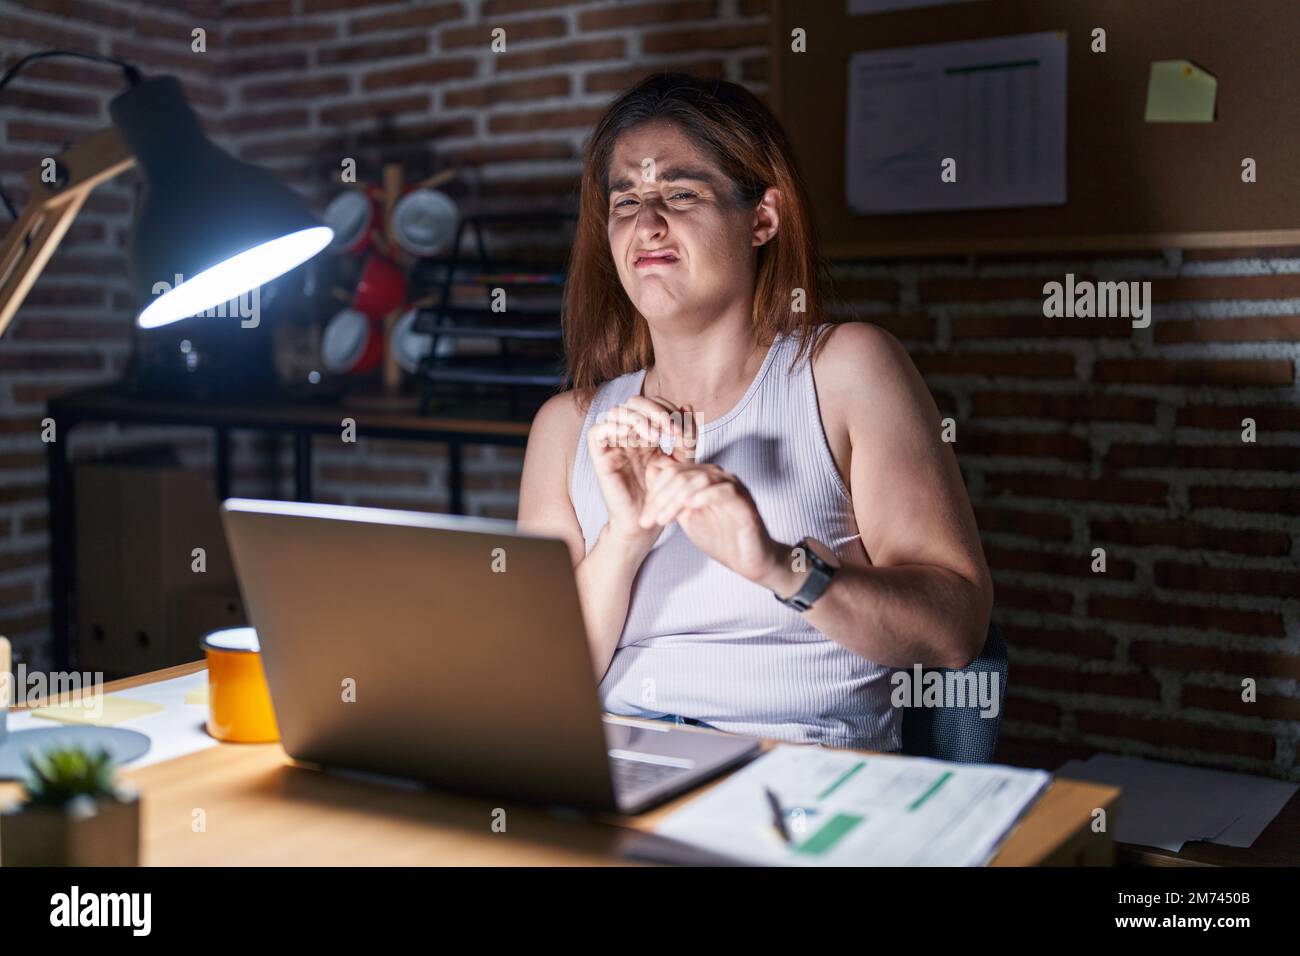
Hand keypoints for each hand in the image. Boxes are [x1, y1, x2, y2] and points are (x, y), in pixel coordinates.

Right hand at [587, 395, 697, 548]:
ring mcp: (612, 443)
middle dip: (656, 411)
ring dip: (640, 419)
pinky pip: (598, 431)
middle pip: (635, 402)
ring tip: (656, 438)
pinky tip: (638, 440)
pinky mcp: (599, 456)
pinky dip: (616, 428)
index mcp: (646, 432)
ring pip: (617, 412)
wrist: (647, 521)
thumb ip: (686, 435)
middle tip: (671, 431)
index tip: (683, 431)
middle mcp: (627, 434)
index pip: (653, 403)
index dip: (669, 409)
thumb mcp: (682, 460)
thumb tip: (687, 405)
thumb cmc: (662, 493)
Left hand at [637, 458, 784, 584]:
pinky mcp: (744, 500)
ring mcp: (732, 486)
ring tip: (662, 520)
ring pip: (699, 480)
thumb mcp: (687, 518)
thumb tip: (648, 487)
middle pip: (681, 474)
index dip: (653, 492)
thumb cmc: (720, 538)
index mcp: (702, 478)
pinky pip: (723, 491)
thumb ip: (671, 502)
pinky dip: (704, 496)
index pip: (671, 471)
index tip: (643, 517)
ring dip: (675, 500)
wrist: (748, 560)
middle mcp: (717, 477)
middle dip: (659, 498)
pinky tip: (689, 507)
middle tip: (647, 520)